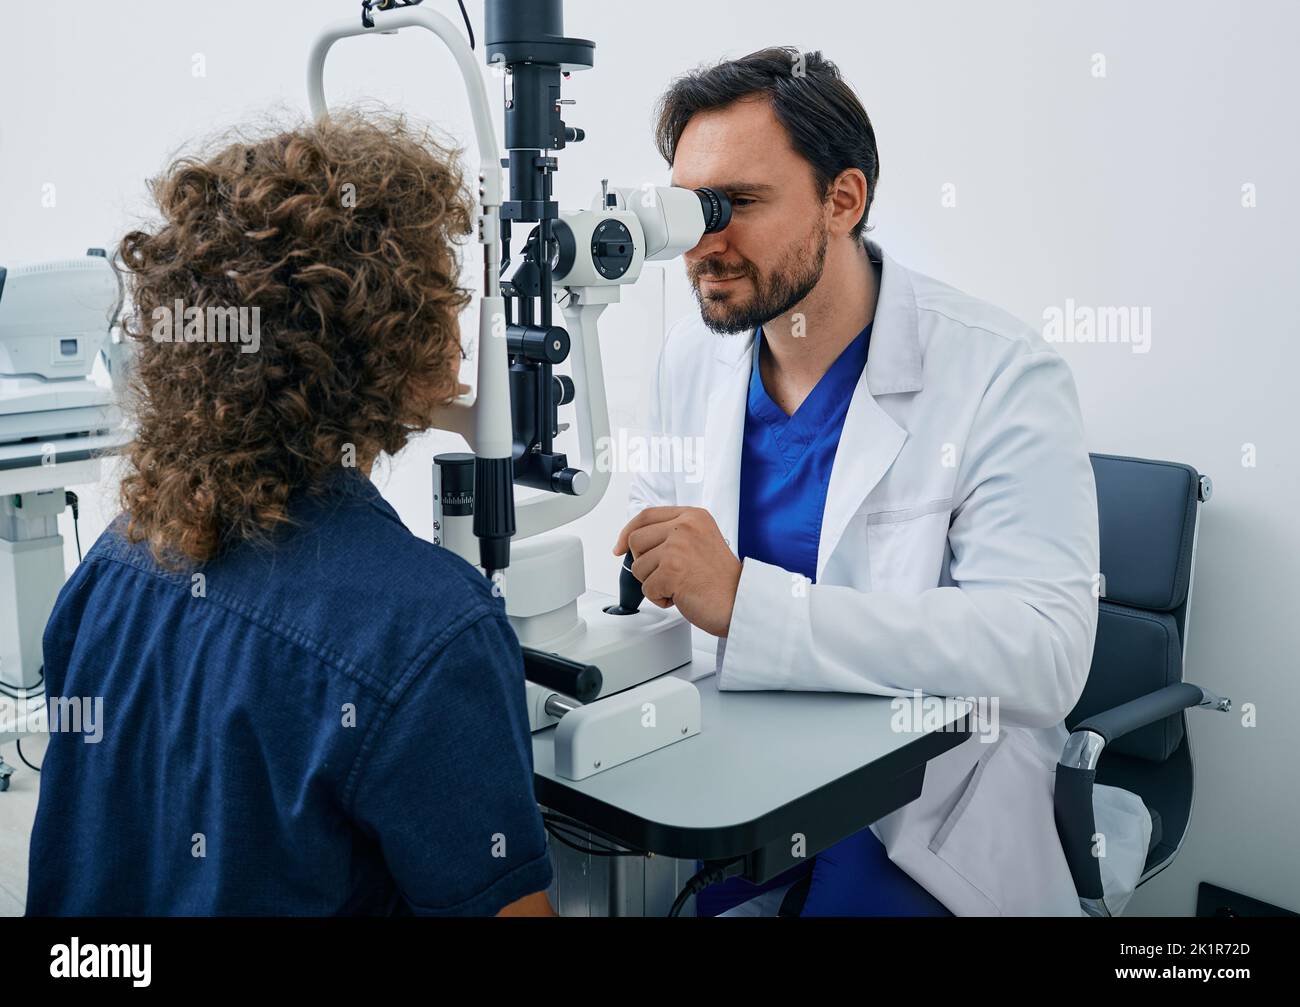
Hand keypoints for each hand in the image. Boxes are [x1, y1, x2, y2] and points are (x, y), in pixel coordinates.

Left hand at [612, 506, 741, 636]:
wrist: (740, 601)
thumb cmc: (721, 579)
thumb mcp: (700, 541)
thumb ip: (672, 534)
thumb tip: (633, 541)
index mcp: (693, 516)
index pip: (647, 515)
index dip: (628, 532)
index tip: (620, 547)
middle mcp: (685, 527)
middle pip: (636, 541)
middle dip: (644, 563)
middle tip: (665, 574)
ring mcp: (678, 548)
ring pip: (638, 567)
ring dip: (654, 583)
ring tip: (679, 585)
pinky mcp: (672, 571)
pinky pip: (647, 588)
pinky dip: (660, 598)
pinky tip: (681, 595)